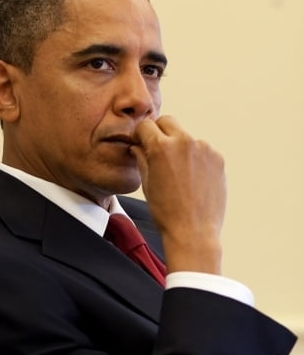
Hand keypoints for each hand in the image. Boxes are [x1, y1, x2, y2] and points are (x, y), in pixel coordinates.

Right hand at [131, 116, 225, 273]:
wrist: (193, 232)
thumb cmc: (166, 213)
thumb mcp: (146, 184)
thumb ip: (142, 158)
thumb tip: (138, 146)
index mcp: (161, 147)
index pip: (146, 125)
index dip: (140, 134)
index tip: (140, 142)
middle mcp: (183, 142)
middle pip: (167, 122)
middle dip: (159, 132)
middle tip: (157, 151)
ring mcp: (204, 148)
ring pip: (186, 137)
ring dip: (179, 147)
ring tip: (178, 174)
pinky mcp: (217, 158)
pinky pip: (202, 151)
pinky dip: (195, 159)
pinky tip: (192, 180)